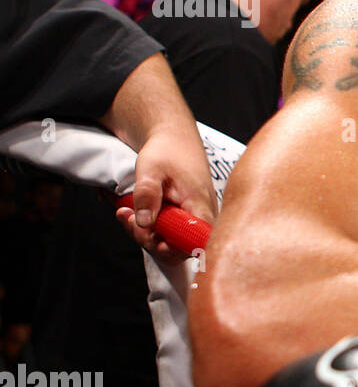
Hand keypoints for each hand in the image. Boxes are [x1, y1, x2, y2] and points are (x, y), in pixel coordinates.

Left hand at [116, 124, 216, 263]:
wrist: (174, 138)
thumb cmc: (167, 151)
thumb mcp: (151, 169)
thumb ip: (148, 195)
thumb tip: (144, 222)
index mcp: (200, 205)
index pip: (195, 242)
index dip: (173, 248)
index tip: (152, 238)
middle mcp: (202, 215)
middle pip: (180, 246)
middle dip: (149, 239)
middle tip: (128, 220)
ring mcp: (194, 216)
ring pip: (171, 239)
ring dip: (144, 232)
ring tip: (125, 213)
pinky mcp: (184, 215)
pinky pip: (168, 230)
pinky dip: (147, 225)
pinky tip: (132, 212)